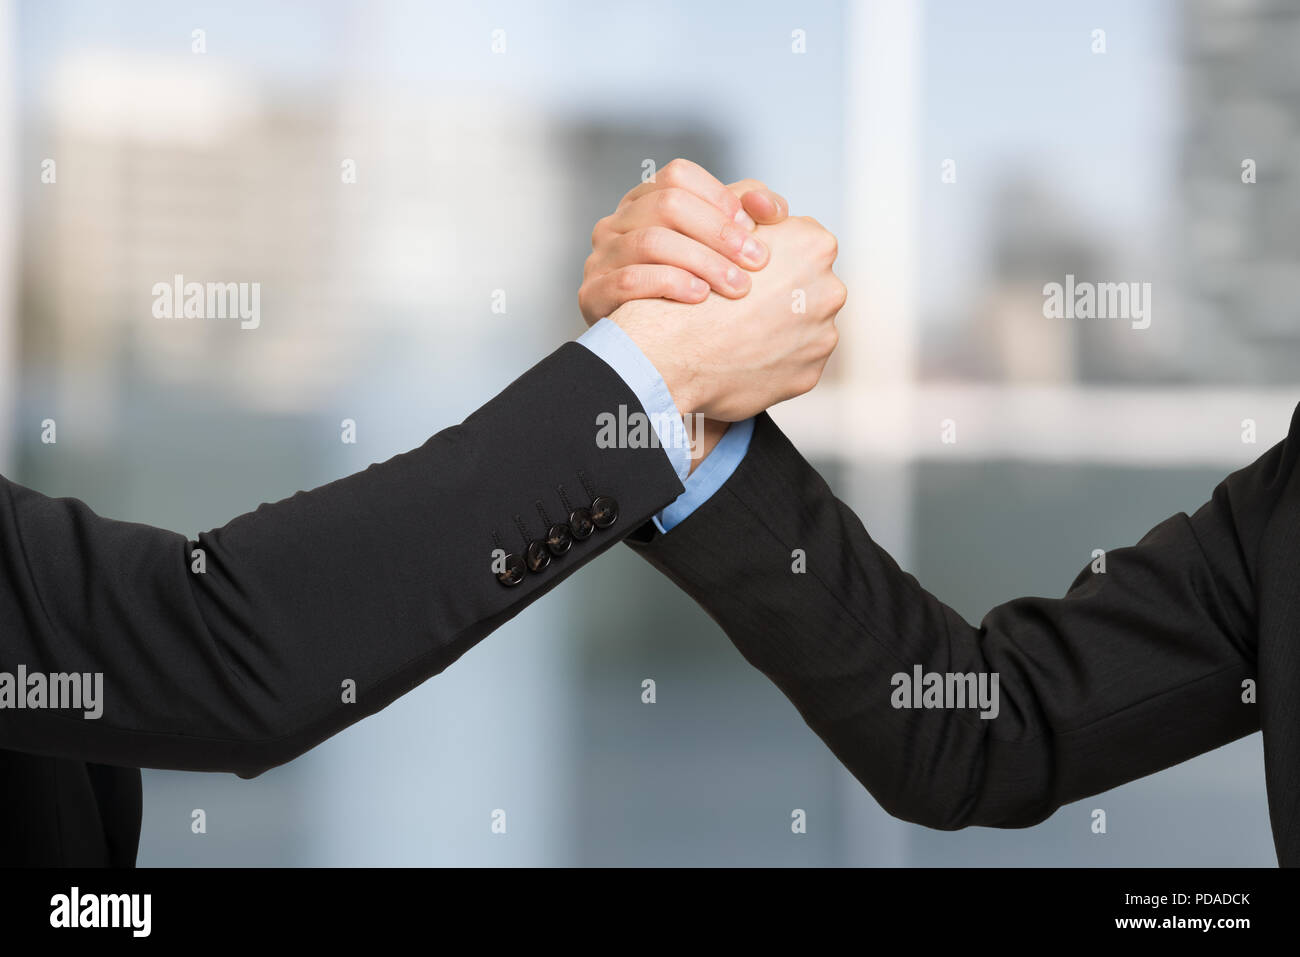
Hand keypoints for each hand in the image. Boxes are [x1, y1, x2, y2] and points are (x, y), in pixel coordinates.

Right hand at [579, 158, 789, 325]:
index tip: (753, 228)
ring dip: (702, 261)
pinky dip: (670, 284)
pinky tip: (700, 297)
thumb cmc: (689, 294)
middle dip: (719, 232)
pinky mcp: (591, 294)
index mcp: (643, 203)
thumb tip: (770, 208)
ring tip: (737, 286)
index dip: (718, 197)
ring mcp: (600, 258)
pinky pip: (628, 279)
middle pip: (668, 204)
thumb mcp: (718, 251)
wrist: (649, 353)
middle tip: (757, 261)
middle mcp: (616, 224)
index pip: (678, 176)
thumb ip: (747, 220)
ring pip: (651, 241)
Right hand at [610, 215, 845, 421]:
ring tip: (737, 333)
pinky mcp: (808, 374)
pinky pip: (792, 362)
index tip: (748, 270)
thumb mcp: (723, 226)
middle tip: (741, 302)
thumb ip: (754, 214)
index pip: (802, 244)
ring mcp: (823, 336)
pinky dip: (770, 360)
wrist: (672, 352)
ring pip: (802, 326)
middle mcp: (829, 290)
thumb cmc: (692, 287)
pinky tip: (740, 357)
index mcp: (815, 246)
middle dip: (779, 293)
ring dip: (776, 328)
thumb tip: (766, 206)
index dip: (770, 255)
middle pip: (807, 286)